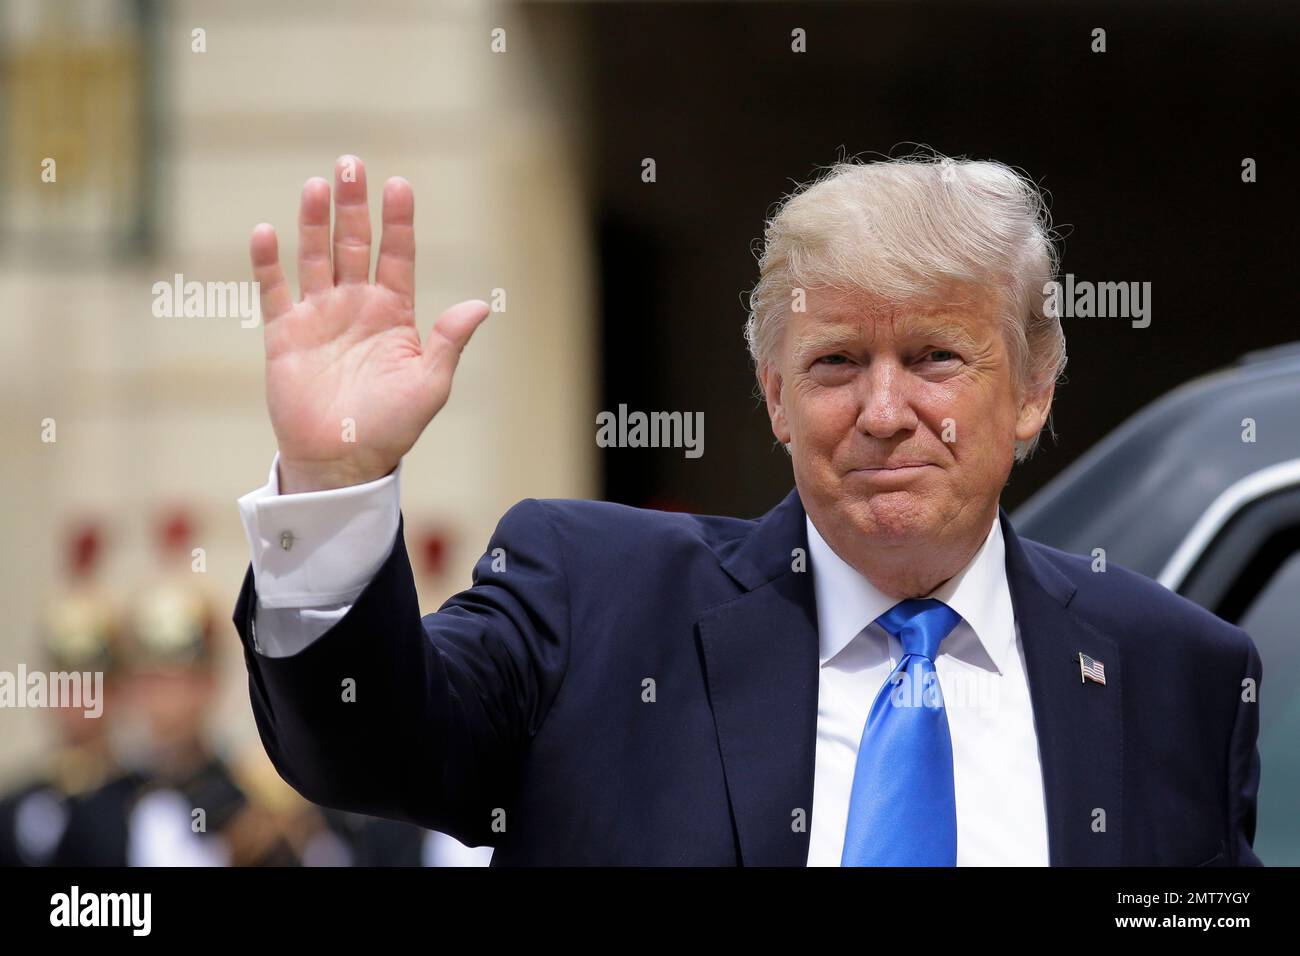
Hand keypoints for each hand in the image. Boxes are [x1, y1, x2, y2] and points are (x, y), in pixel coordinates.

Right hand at [249, 155, 489, 492]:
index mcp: (394, 314)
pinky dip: (268, 262)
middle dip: (353, 205)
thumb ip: (448, 342)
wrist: (341, 462)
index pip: (397, 256)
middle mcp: (355, 306)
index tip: (399, 185)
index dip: (398, 222)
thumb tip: (481, 305)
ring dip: (314, 221)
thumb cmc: (391, 428)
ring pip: (315, 256)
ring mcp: (319, 317)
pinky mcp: (284, 334)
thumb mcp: (429, 386)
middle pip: (354, 244)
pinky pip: (274, 290)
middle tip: (350, 164)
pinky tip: (267, 231)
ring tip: (316, 185)